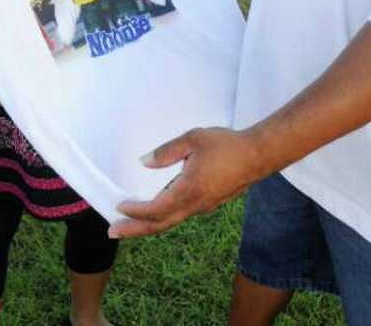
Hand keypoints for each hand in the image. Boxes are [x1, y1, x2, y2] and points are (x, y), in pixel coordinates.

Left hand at [108, 127, 264, 238]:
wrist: (259, 155)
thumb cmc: (227, 145)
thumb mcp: (193, 139)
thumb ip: (166, 151)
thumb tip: (144, 162)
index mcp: (188, 191)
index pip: (155, 209)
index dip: (135, 211)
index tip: (118, 207)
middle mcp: (195, 204)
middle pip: (159, 224)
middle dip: (134, 229)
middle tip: (112, 232)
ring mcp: (203, 206)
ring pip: (171, 221)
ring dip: (148, 225)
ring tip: (129, 225)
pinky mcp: (209, 203)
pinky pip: (181, 215)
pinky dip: (163, 217)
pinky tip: (157, 211)